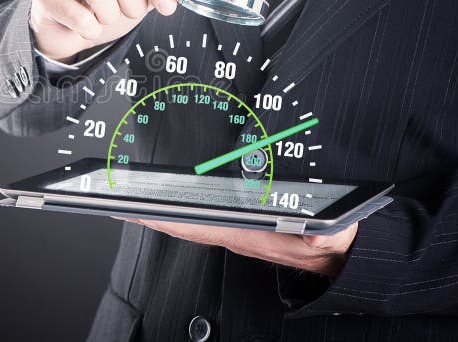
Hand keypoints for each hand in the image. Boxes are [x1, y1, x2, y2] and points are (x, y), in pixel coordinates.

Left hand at [119, 219, 357, 276]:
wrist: (340, 255)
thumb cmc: (331, 242)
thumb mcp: (332, 235)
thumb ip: (323, 233)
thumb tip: (315, 232)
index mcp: (248, 234)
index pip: (193, 224)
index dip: (160, 217)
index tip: (131, 209)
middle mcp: (236, 235)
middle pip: (181, 224)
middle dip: (148, 214)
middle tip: (116, 201)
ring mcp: (236, 233)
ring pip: (189, 223)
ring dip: (160, 214)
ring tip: (133, 202)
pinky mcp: (242, 228)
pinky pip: (202, 219)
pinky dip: (180, 213)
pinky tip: (170, 206)